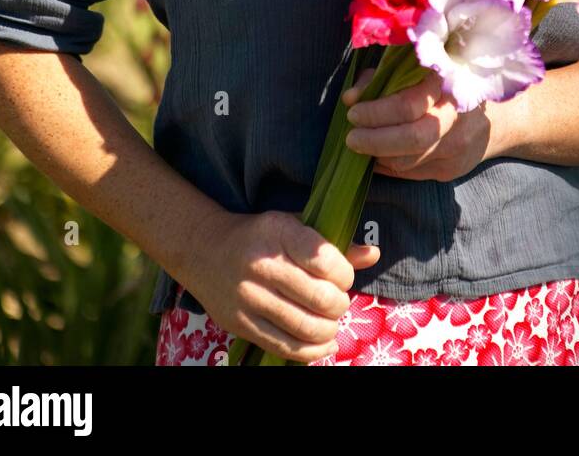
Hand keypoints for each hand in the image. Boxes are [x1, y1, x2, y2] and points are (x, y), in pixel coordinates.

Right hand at [184, 207, 379, 362]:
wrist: (205, 250)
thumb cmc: (260, 237)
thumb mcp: (295, 226)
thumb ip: (334, 244)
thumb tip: (373, 254)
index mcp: (280, 232)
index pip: (326, 259)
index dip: (345, 274)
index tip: (342, 276)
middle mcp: (263, 265)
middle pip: (321, 298)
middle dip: (340, 304)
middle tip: (337, 300)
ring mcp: (250, 297)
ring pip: (307, 328)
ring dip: (329, 329)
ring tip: (329, 320)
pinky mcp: (241, 324)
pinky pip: (286, 348)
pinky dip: (313, 351)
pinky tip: (323, 343)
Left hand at [341, 66, 505, 181]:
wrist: (500, 118)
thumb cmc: (452, 82)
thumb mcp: (424, 68)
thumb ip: (387, 77)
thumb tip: (352, 97)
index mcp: (451, 85)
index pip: (410, 105)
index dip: (376, 110)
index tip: (353, 109)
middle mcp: (459, 120)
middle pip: (411, 139)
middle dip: (374, 140)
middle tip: (351, 137)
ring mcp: (458, 149)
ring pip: (408, 162)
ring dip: (378, 155)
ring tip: (362, 143)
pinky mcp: (453, 170)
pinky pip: (412, 173)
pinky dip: (389, 166)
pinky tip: (378, 155)